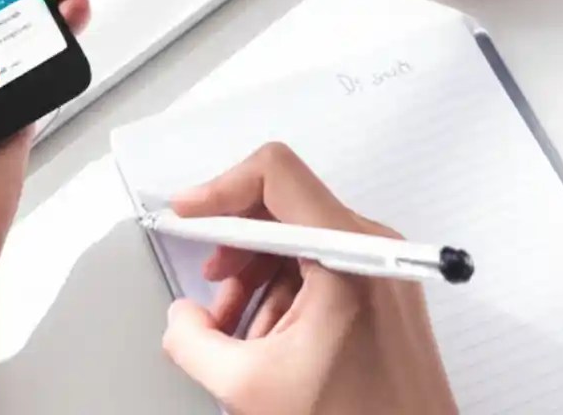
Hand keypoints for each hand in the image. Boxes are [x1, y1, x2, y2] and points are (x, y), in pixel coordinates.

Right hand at [161, 143, 456, 414]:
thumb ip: (194, 343)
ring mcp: (379, 267)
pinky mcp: (380, 288)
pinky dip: (281, 292)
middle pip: (282, 209)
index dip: (220, 189)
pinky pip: (317, 266)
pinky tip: (266, 338)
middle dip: (233, 248)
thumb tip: (182, 318)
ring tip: (235, 329)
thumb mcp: (250, 386)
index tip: (189, 212)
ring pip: (296, 240)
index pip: (276, 175)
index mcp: (349, 256)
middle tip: (210, 286)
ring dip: (253, 277)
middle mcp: (371, 248)